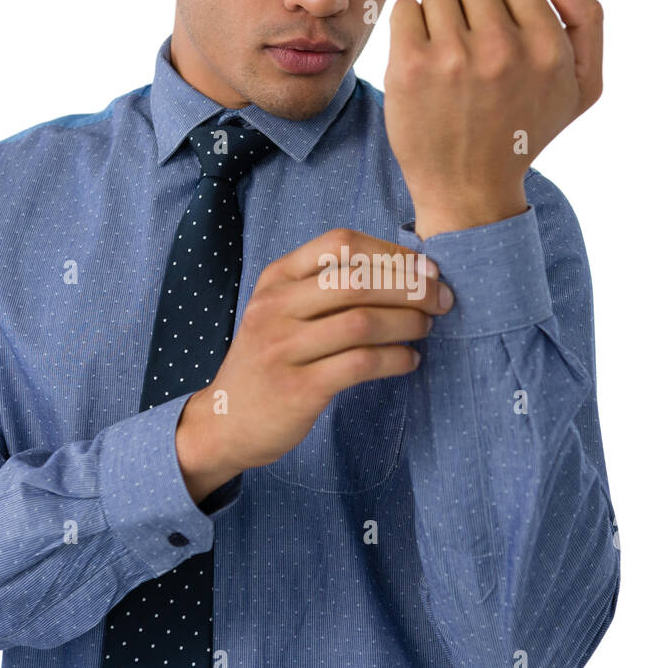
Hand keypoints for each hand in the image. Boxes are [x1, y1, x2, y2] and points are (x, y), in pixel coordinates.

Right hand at [175, 229, 453, 501]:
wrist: (225, 422)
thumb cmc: (270, 361)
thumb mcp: (282, 311)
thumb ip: (326, 288)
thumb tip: (405, 271)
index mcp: (276, 278)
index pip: (341, 244)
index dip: (392, 253)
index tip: (426, 269)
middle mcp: (275, 307)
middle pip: (357, 279)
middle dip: (410, 286)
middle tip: (440, 299)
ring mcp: (283, 348)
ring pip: (362, 321)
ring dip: (407, 322)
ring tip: (425, 328)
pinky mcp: (298, 388)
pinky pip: (360, 364)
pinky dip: (396, 359)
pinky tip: (410, 360)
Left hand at [383, 0, 602, 236]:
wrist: (468, 190)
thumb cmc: (524, 134)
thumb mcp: (580, 86)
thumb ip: (587, 20)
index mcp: (548, 49)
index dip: (504, 11)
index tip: (499, 49)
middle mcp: (503, 49)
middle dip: (470, 13)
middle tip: (470, 60)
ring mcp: (454, 56)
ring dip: (438, 20)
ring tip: (446, 63)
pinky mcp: (411, 64)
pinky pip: (405, 8)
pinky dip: (409, 28)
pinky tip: (421, 63)